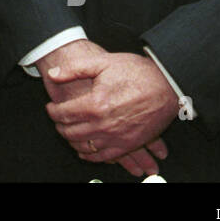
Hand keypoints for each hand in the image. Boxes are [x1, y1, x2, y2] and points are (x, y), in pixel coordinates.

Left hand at [44, 47, 177, 167]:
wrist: (168, 86)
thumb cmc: (138, 72)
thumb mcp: (103, 62)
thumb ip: (74, 69)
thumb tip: (53, 74)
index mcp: (95, 104)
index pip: (63, 114)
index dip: (52, 110)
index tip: (51, 107)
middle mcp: (104, 125)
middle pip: (70, 132)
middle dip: (60, 125)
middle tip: (58, 119)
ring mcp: (117, 137)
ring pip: (84, 147)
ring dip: (72, 140)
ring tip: (69, 131)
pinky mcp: (129, 145)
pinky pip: (103, 157)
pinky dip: (90, 155)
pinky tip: (84, 149)